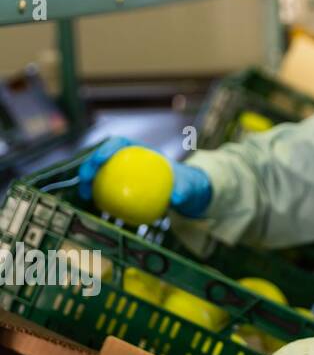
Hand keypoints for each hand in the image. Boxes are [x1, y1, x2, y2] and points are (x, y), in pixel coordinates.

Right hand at [78, 138, 211, 218]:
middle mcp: (128, 159)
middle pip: (103, 156)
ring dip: (88, 182)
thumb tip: (176, 199)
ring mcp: (122, 172)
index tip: (99, 159)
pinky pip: (107, 191)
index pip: (120, 144)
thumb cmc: (184, 184)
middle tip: (85, 181)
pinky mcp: (121, 186)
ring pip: (100, 173)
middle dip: (89, 165)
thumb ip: (183, 190)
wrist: (183, 192)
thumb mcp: (187, 186)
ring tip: (84, 196)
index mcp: (141, 151)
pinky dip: (100, 198)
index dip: (106, 148)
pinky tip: (97, 210)